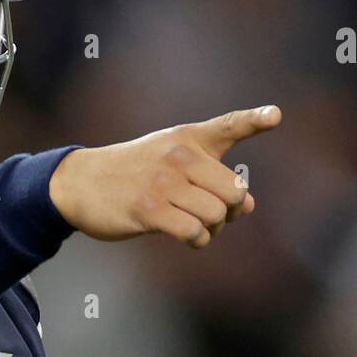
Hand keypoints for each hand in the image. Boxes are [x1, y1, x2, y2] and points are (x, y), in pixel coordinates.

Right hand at [48, 105, 281, 247]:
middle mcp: (178, 156)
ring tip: (195, 226)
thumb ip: (211, 176)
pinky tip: (187, 236)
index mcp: (186, 138)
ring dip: (213, 228)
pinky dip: (198, 240)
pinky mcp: (149, 210)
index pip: (227, 126)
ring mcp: (163, 183)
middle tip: (212, 214)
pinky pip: (195, 232)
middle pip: (234, 192)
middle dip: (230, 210)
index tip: (275, 116)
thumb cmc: (132, 173)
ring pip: (216, 215)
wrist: (80, 183)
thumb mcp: (168, 160)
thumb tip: (249, 205)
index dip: (254, 120)